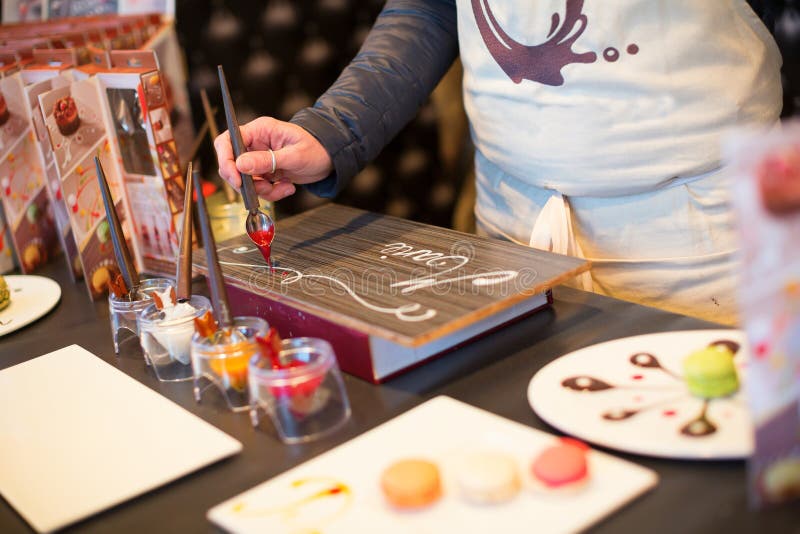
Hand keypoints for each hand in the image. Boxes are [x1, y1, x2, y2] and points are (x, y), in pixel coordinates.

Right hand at [214, 117, 332, 200]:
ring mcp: (258, 159)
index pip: (227, 140)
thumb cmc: (317, 148)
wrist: (330, 159)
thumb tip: (241, 165)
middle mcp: (255, 143)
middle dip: (244, 181)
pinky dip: (271, 193)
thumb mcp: (294, 155)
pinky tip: (287, 187)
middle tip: (263, 188)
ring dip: (261, 190)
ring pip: (244, 180)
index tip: (236, 178)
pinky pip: (258, 188)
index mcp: (259, 130)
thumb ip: (267, 160)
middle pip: (231, 163)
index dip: (225, 159)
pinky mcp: (264, 172)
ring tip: (283, 187)